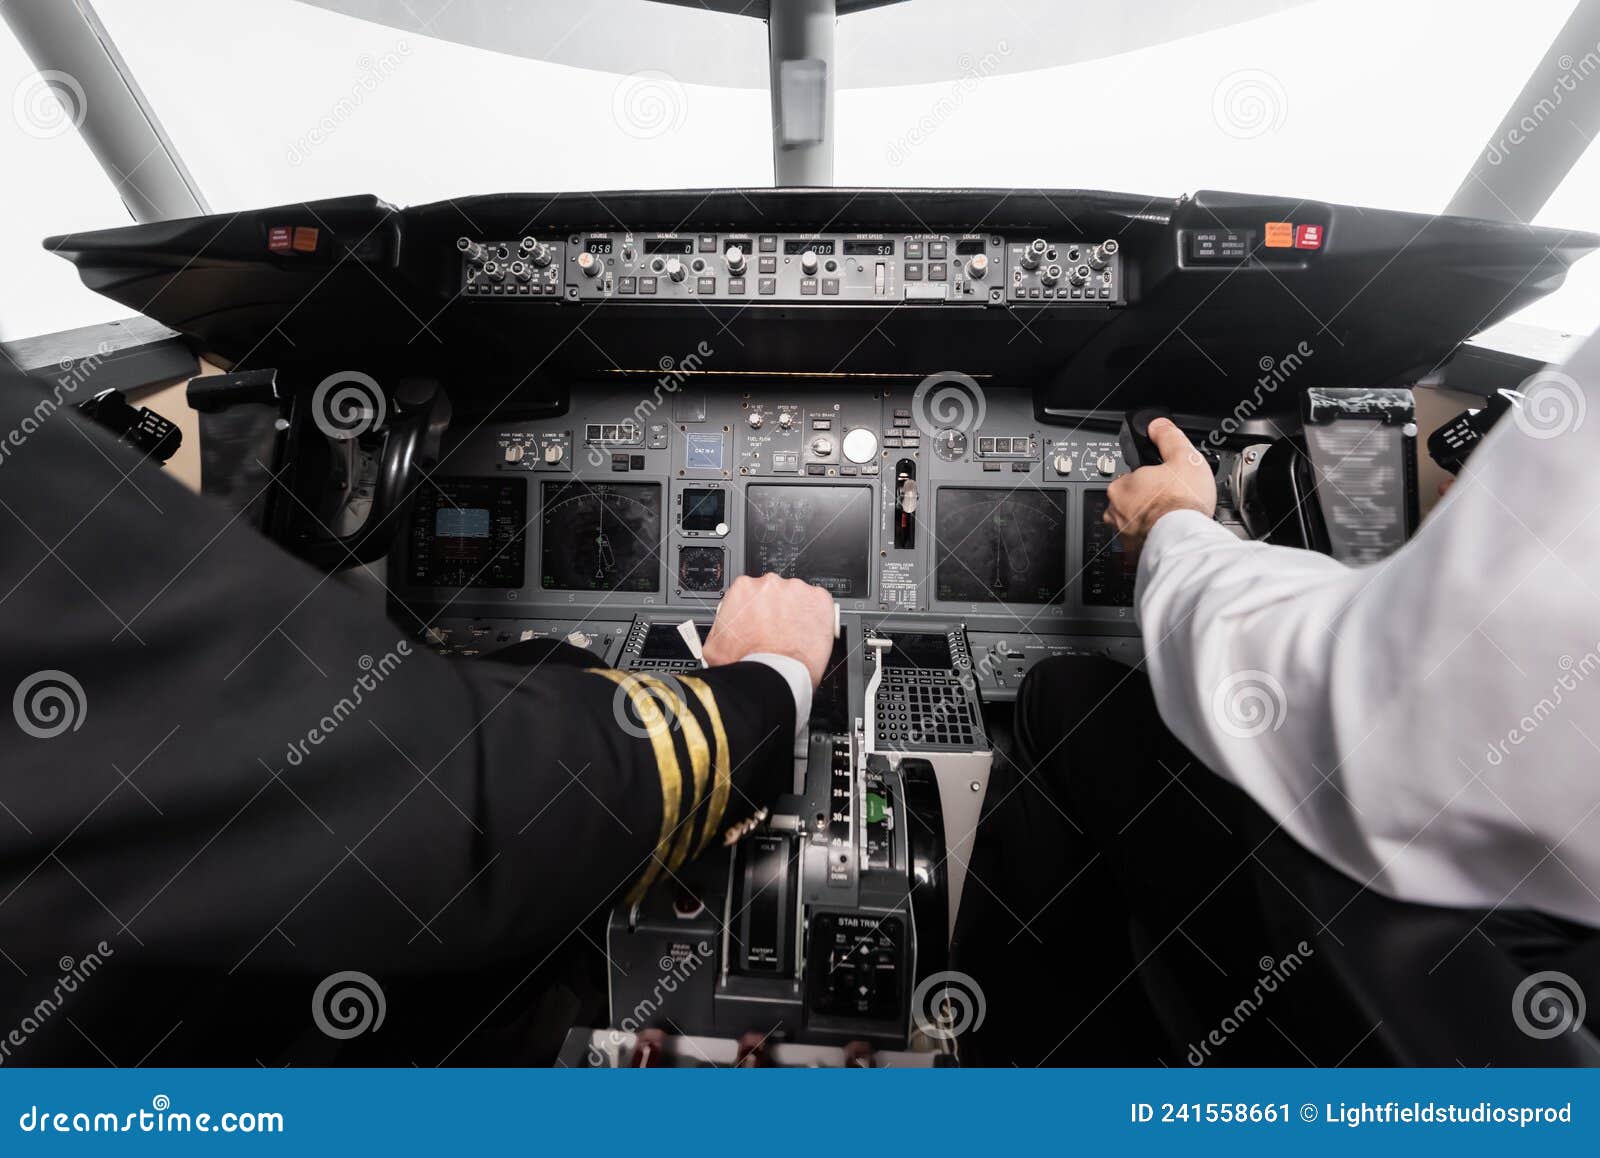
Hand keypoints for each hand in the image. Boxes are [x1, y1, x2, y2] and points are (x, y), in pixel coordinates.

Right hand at [703, 573, 834, 688]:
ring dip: (797, 613)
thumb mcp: (715, 645)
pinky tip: (809, 634)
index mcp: (743, 589)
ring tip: (794, 637)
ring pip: (798, 597)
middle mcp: (770, 584)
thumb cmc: (744, 663)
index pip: (752, 592)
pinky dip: (817, 617)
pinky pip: (820, 604)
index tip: (762, 622)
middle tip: (778, 632)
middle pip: (776, 593)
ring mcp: (796, 590)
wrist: (769, 677)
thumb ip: (722, 627)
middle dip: (777, 610)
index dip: (758, 610)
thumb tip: (724, 630)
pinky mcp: (819, 599)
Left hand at [1103, 418, 1216, 554]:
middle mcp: (1115, 512)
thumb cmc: (1182, 503)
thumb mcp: (1183, 456)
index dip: (1154, 478)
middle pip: (1133, 500)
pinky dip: (1153, 539)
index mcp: (1121, 486)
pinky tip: (1169, 536)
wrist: (1184, 541)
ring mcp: (1123, 535)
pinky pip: (1142, 542)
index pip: (1134, 477)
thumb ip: (1168, 437)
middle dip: (1150, 500)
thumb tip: (1158, 426)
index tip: (1167, 483)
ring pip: (1135, 523)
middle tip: (1172, 501)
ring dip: (1150, 521)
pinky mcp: (1133, 554)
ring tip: (1172, 520)